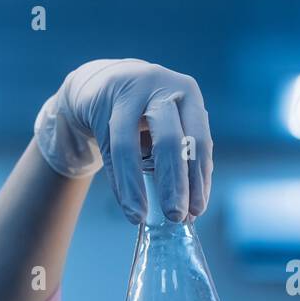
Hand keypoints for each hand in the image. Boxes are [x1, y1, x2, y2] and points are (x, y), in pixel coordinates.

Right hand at [33, 59, 213, 223]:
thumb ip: (182, 159)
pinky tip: (125, 204)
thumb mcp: (170, 126)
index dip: (198, 178)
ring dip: (136, 186)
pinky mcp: (100, 103)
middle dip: (175, 183)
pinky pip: (108, 149)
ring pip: (129, 145)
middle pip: (170, 141)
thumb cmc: (146, 114)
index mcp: (188, 94)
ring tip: (140, 216)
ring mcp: (127, 92)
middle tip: (176, 215)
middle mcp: (161, 87)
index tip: (197, 210)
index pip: (199, 141)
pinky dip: (118, 181)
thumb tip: (192, 209)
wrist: (102, 84)